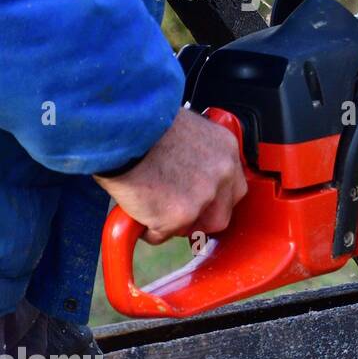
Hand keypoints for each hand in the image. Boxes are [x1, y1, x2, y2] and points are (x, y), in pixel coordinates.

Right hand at [94, 109, 247, 244]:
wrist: (122, 130)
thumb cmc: (143, 125)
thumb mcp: (185, 130)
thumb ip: (196, 154)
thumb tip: (188, 170)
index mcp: (226, 149)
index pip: (233, 187)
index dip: (215, 199)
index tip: (200, 202)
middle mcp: (222, 174)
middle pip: (222, 214)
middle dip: (199, 219)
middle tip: (177, 213)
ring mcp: (203, 197)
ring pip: (195, 227)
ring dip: (175, 226)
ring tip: (153, 210)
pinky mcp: (179, 216)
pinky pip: (162, 234)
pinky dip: (148, 229)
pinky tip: (136, 211)